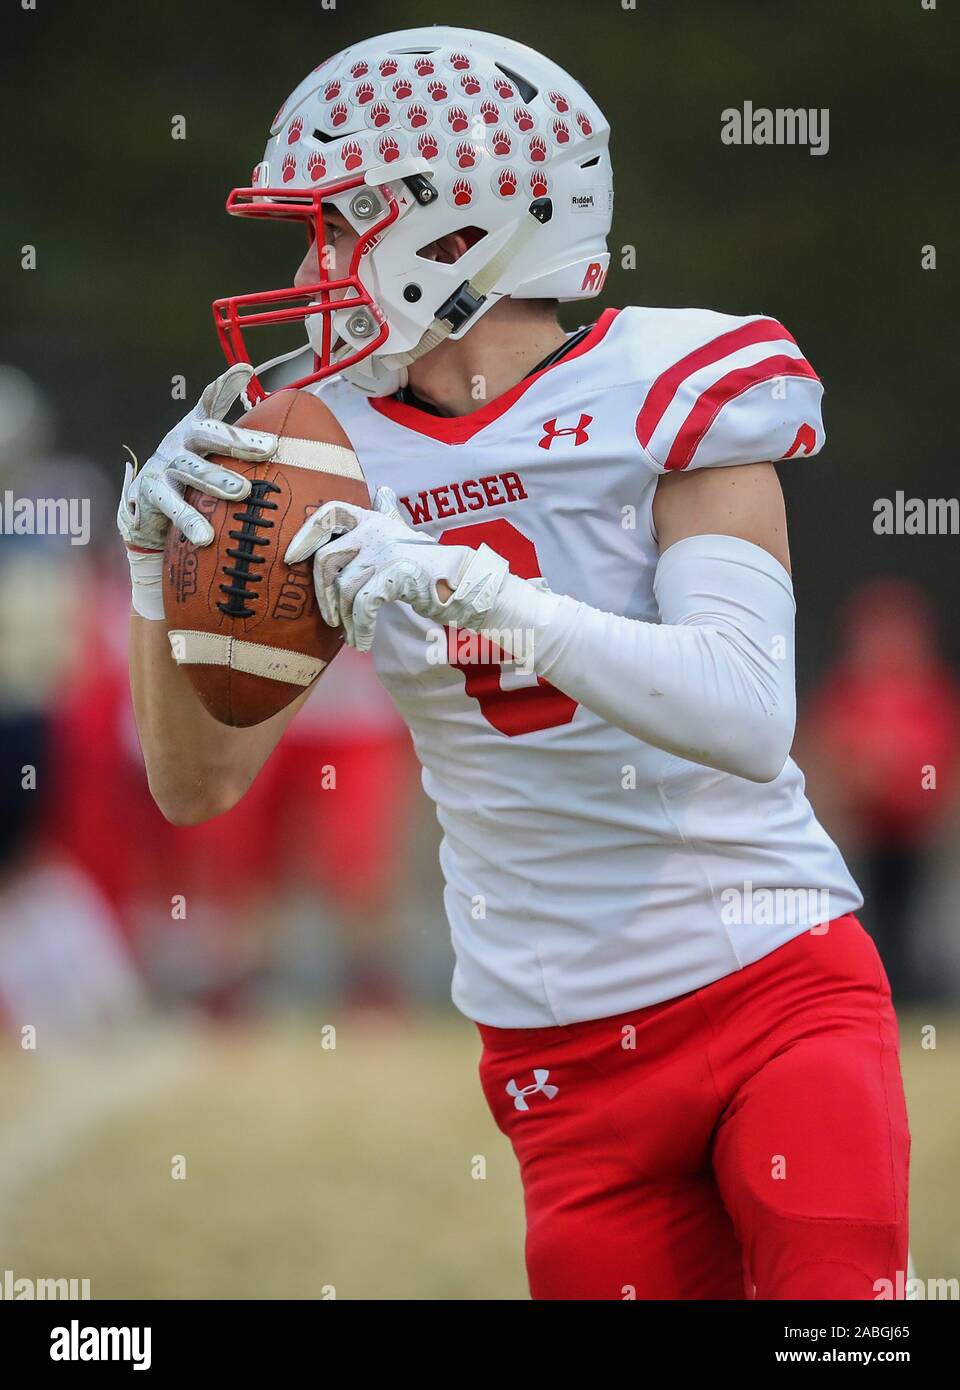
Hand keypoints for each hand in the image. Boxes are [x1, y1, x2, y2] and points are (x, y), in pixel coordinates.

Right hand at [117, 363, 276, 550]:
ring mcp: (164, 466)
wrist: (148, 506)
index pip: (210, 401)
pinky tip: (205, 536)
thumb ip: (233, 430)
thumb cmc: (189, 473)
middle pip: (207, 434)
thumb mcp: (210, 450)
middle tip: (268, 448)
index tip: (244, 371)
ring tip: (242, 491)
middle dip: (237, 440)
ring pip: (191, 469)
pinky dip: (189, 520)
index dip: (225, 385)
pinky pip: (172, 506)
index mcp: (196, 429)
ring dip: (216, 480)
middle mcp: (179, 441)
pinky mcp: (152, 492)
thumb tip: (259, 399)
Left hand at [285, 486, 510, 650]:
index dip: (306, 532)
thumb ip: (388, 516)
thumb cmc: (429, 565)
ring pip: (344, 587)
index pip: (330, 511)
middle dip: (321, 593)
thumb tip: (383, 489)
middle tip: (329, 618)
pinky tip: (363, 641)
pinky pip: (364, 605)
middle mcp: (377, 531)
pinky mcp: (396, 575)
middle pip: (327, 558)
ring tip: (353, 636)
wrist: (462, 585)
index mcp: (373, 520)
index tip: (291, 557)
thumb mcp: (405, 536)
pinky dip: (361, 627)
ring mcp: (386, 552)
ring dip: (345, 619)